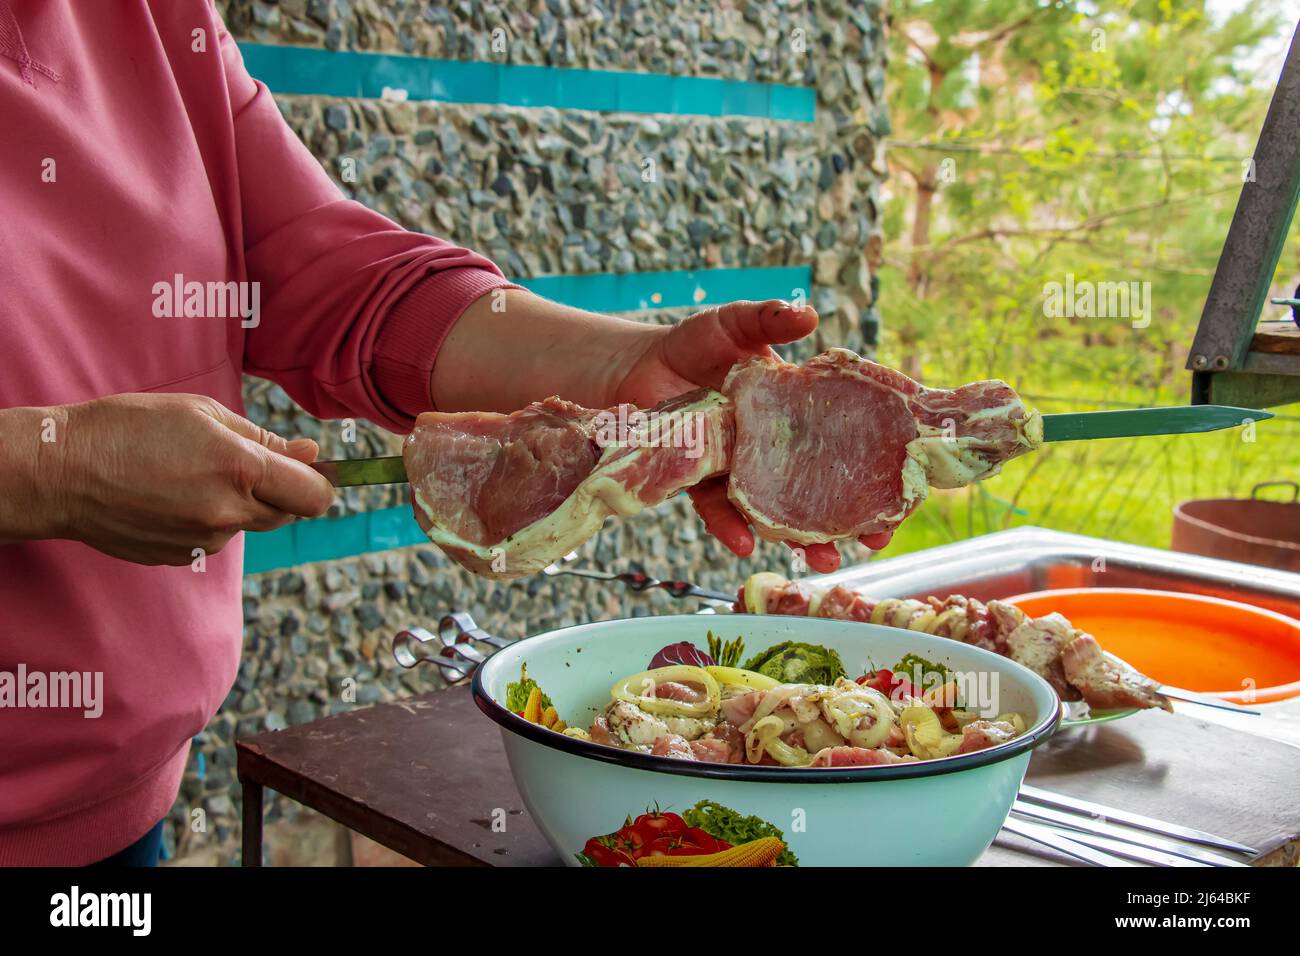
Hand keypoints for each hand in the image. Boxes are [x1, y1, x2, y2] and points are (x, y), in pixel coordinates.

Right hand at [37, 393, 333, 564]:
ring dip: (238, 504)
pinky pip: (215, 539)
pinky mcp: (182, 557)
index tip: (309, 470)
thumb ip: (263, 439)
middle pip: (287, 512)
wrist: (62, 473)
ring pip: (249, 525)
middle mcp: (228, 512)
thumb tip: (310, 454)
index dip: (319, 482)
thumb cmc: (128, 428)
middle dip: (278, 491)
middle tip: (236, 462)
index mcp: (240, 470)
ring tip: (190, 475)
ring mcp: (204, 541)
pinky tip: (171, 497)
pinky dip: (207, 520)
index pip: (315, 495)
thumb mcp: (201, 414)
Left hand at [612, 299, 891, 572]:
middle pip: (821, 485)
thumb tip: (808, 315)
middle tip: (875, 540)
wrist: (636, 367)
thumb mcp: (735, 324)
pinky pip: (720, 509)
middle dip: (850, 516)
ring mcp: (741, 467)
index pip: (847, 436)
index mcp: (795, 407)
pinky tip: (745, 543)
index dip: (876, 461)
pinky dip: (732, 526)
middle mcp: (775, 445)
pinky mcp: (702, 480)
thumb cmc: (694, 344)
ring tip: (826, 559)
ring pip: (778, 509)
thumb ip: (768, 319)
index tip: (903, 486)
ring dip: (802, 538)